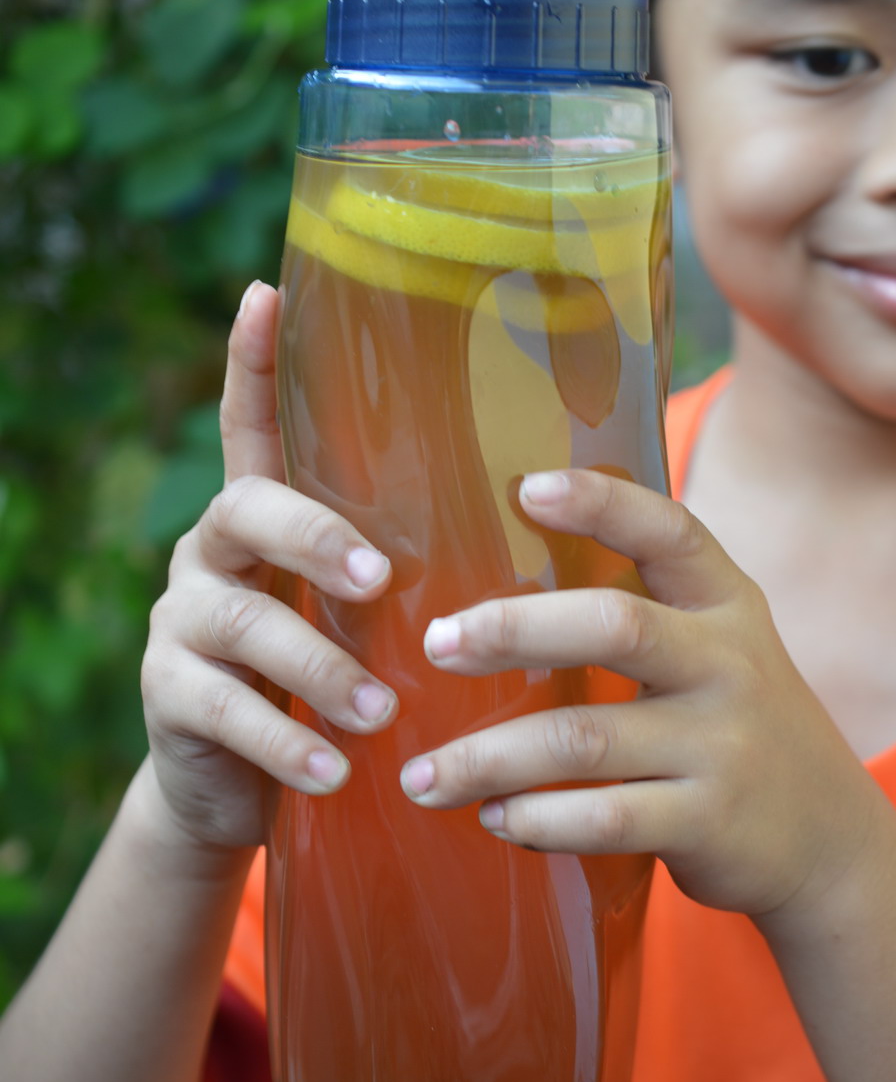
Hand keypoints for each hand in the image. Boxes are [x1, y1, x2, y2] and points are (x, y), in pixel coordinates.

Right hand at [140, 281, 396, 850]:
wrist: (250, 789)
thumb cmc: (338, 680)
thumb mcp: (369, 618)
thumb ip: (409, 568)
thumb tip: (538, 512)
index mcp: (268, 518)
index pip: (254, 427)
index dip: (253, 362)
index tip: (263, 292)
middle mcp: (214, 552)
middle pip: (246, 508)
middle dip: (314, 536)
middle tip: (379, 579)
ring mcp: (184, 621)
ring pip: (241, 619)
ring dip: (318, 664)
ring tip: (380, 708)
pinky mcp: (171, 697)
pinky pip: (223, 711)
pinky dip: (286, 742)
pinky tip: (335, 771)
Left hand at [399, 468, 881, 924]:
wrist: (834, 843)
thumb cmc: (739, 728)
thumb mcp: (720, 651)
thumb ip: (646, 614)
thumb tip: (496, 592)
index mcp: (726, 604)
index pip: (669, 530)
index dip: (601, 500)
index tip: (526, 488)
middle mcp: (729, 663)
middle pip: (614, 624)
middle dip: (513, 629)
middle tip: (434, 644)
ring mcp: (722, 745)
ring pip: (586, 738)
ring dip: (489, 757)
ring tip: (422, 775)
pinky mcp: (710, 823)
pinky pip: (605, 818)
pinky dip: (537, 820)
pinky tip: (495, 819)